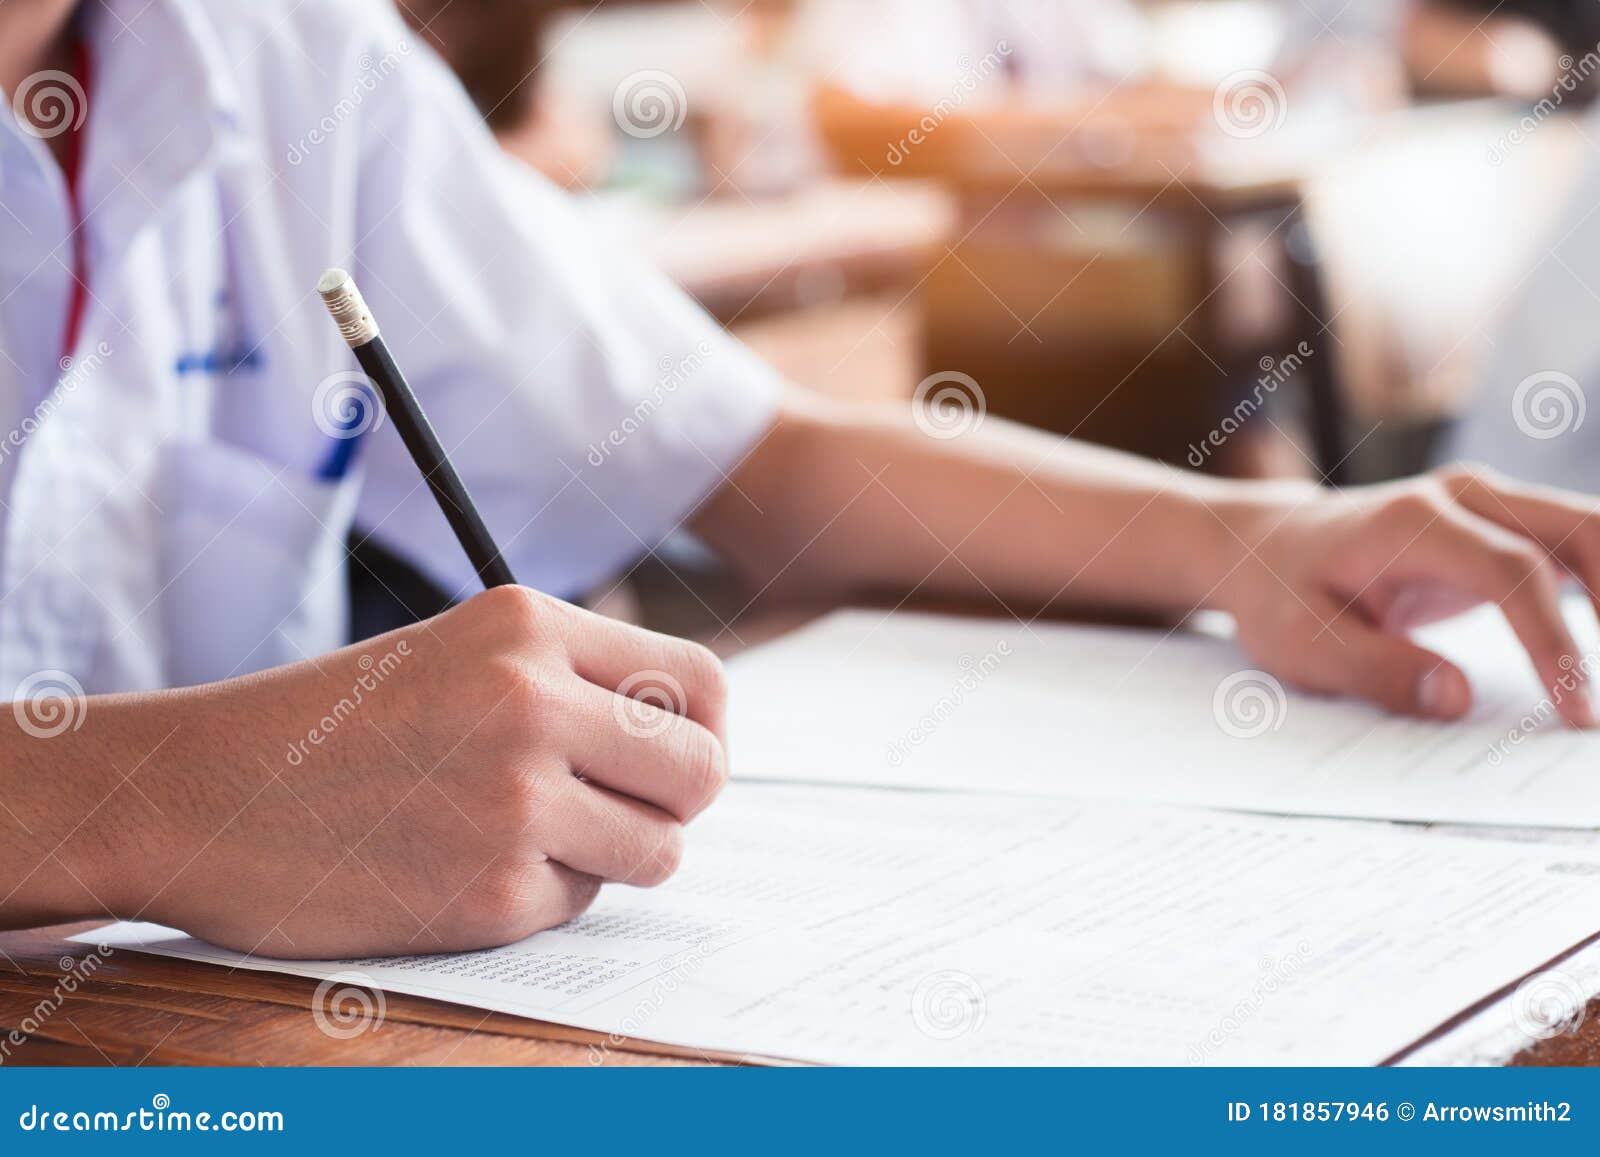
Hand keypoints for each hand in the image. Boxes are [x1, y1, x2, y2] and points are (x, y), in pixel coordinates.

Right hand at [44, 586, 728, 956]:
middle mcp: (533, 701)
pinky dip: (536, 896)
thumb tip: (691, 739)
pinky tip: (460, 866)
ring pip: (657, 849)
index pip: (700, 683)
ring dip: (611, 857)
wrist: (201, 794)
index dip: (702, 730)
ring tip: (529, 836)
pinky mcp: (490, 891)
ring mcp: (515, 799)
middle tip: (621, 811)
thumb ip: (574, 680)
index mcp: (529, 626)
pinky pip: (577, 903)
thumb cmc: (332, 725)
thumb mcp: (460, 652)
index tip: (673, 757)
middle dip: (674, 803)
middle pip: (702, 771)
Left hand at [1218, 465, 1599, 725]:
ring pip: (1590, 531)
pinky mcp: (1502, 522)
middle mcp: (1461, 497)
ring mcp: (1488, 502)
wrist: (1268, 548)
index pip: (1512, 573)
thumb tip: (1457, 699)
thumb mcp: (1299, 643)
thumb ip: (1375, 670)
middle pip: (1581, 531)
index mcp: (1411, 523)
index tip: (1577, 711)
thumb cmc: (1282, 596)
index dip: (1554, 642)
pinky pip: (1575, 545)